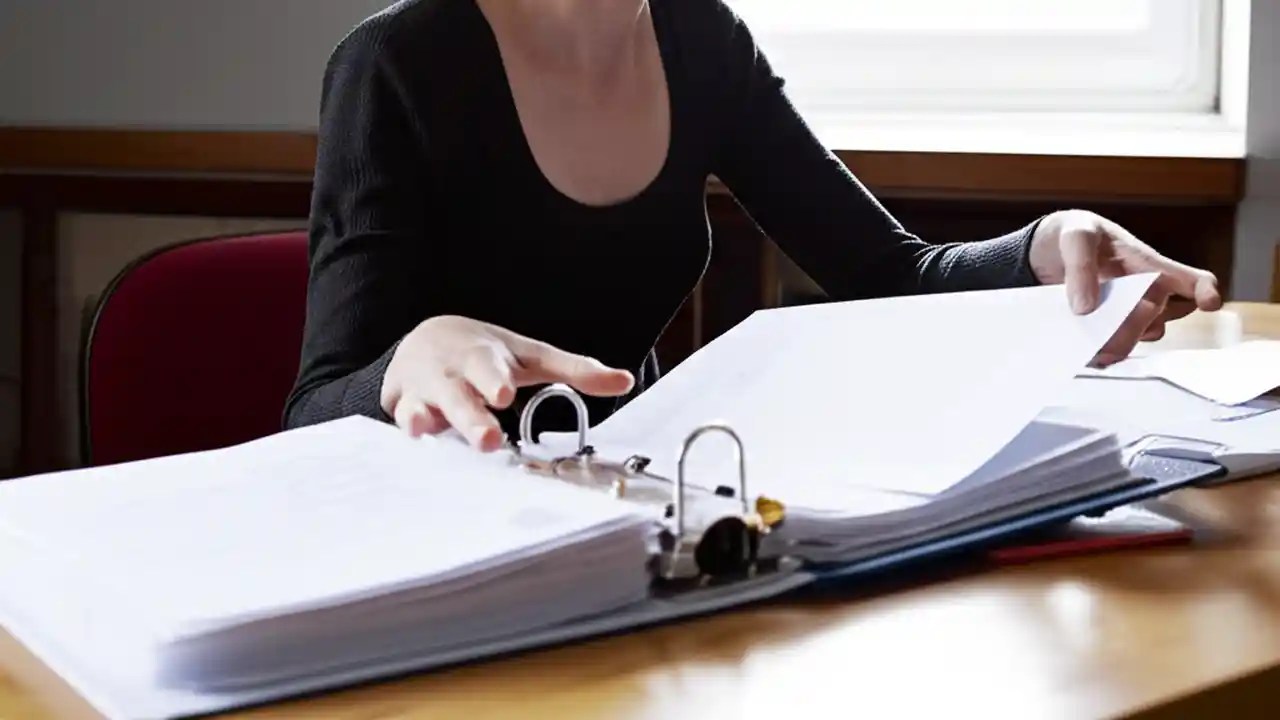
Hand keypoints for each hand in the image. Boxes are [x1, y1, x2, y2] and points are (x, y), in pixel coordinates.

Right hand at [380, 316, 634, 450]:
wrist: (426, 338)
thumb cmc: (487, 354)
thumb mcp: (530, 357)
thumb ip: (575, 371)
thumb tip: (625, 381)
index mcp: (484, 358)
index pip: (490, 368)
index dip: (494, 380)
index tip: (503, 394)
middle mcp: (451, 373)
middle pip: (459, 395)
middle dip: (469, 416)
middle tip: (485, 439)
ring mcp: (423, 392)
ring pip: (422, 408)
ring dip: (424, 420)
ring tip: (425, 428)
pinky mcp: (404, 409)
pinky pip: (401, 422)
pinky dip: (402, 429)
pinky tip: (407, 436)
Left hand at [1028, 209, 1222, 365]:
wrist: (1047, 250)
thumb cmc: (1076, 235)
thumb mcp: (1075, 237)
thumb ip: (1080, 265)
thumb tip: (1086, 307)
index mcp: (1149, 266)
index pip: (1191, 280)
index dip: (1205, 292)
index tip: (1209, 302)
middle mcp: (1146, 293)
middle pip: (1159, 320)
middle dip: (1136, 326)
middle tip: (1107, 323)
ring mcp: (1126, 314)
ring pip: (1136, 338)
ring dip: (1117, 343)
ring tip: (1090, 338)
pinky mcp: (1104, 329)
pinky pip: (1111, 349)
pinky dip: (1098, 352)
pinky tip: (1082, 349)